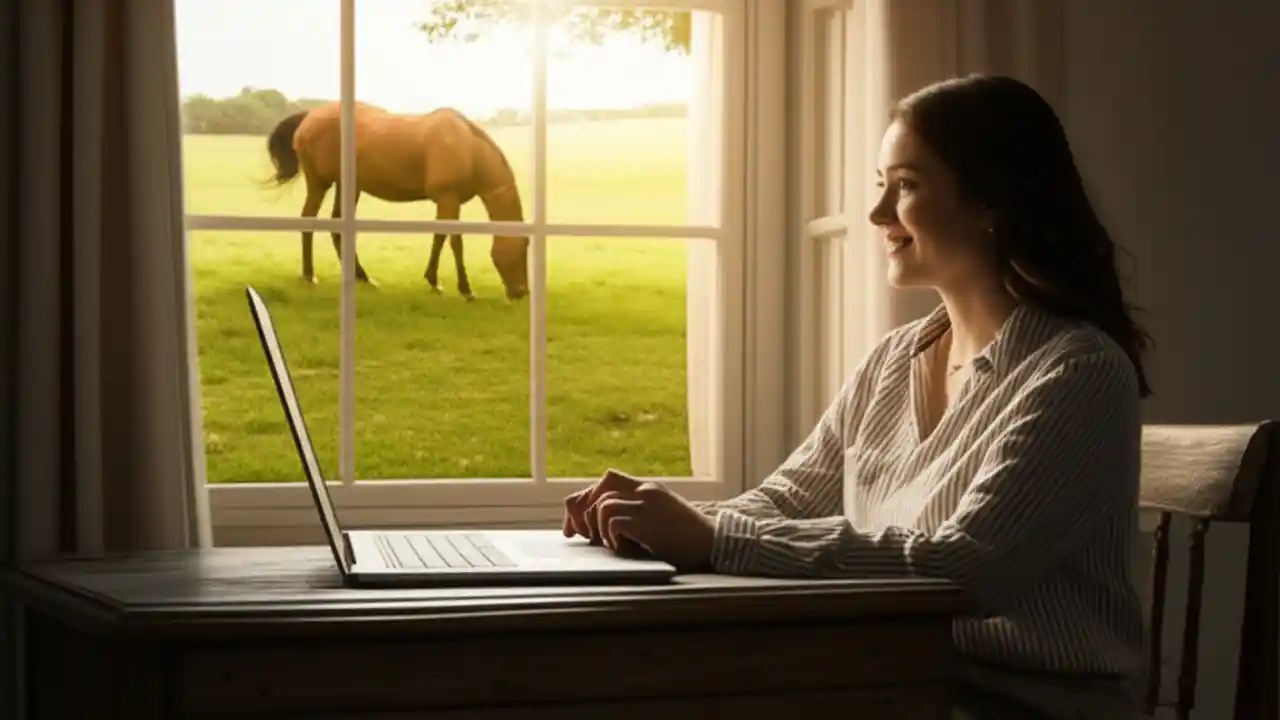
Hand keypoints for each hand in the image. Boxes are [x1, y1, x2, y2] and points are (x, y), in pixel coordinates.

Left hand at [563, 469, 715, 571]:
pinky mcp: (647, 522)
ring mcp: (647, 505)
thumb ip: (640, 513)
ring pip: (603, 505)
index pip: (609, 480)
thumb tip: (606, 523)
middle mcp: (647, 491)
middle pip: (602, 486)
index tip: (580, 521)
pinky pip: (613, 522)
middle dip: (584, 509)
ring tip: (610, 542)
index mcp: (650, 488)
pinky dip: (611, 537)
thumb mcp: (664, 516)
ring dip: (600, 527)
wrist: (715, 543)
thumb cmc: (690, 537)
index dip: (589, 498)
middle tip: (580, 533)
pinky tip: (623, 548)